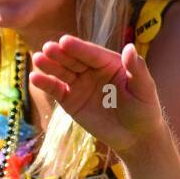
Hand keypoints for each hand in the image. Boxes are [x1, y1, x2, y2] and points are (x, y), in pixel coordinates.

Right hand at [30, 36, 166, 157]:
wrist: (136, 137)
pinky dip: (46, 84)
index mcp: (110, 63)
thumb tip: (130, 47)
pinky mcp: (70, 100)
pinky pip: (56, 90)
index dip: (79, 48)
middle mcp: (92, 70)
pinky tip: (35, 78)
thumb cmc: (144, 110)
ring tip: (38, 59)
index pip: (92, 54)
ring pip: (62, 71)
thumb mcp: (144, 89)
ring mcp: (80, 84)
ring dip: (49, 65)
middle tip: (47, 48)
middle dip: (60, 54)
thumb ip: (137, 69)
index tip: (65, 41)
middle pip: (74, 59)